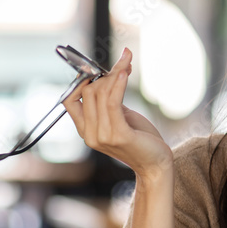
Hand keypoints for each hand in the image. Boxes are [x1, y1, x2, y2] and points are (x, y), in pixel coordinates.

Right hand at [62, 48, 172, 178]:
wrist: (156, 165)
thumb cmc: (142, 141)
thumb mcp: (122, 118)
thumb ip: (110, 101)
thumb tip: (111, 74)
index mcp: (86, 130)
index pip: (70, 100)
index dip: (80, 81)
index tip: (96, 69)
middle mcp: (90, 134)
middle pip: (88, 92)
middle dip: (105, 74)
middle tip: (124, 63)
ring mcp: (102, 136)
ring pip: (100, 94)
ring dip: (115, 75)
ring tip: (127, 63)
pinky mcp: (118, 135)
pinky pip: (113, 103)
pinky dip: (118, 85)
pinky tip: (124, 73)